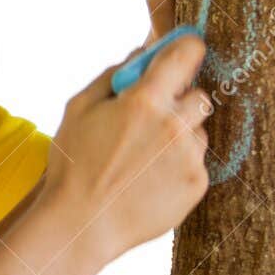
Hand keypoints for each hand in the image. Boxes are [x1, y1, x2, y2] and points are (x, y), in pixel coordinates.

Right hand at [44, 32, 209, 264]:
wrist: (81, 225)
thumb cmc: (73, 166)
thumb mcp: (78, 109)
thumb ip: (112, 75)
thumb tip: (140, 55)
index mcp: (145, 101)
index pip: (188, 53)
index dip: (185, 49)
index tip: (180, 55)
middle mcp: (175, 126)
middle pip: (201, 95)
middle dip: (180, 101)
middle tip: (153, 118)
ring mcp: (190, 158)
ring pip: (198, 132)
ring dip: (180, 137)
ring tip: (144, 158)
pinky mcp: (197, 185)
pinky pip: (196, 163)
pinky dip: (179, 166)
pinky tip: (150, 179)